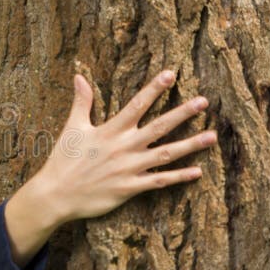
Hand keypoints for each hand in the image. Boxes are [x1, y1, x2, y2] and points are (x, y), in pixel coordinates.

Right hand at [33, 69, 215, 223]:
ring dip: (190, 145)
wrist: (56, 194)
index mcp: (110, 131)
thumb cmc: (62, 160)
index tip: (171, 74)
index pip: (136, 105)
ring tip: (212, 136)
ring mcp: (128, 169)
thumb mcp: (72, 128)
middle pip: (159, 127)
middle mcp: (123, 147)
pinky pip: (159, 182)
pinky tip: (197, 171)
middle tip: (204, 101)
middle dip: (182, 113)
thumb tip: (80, 76)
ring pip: (166, 154)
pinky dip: (178, 177)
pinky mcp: (129, 189)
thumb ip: (81, 102)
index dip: (154, 88)